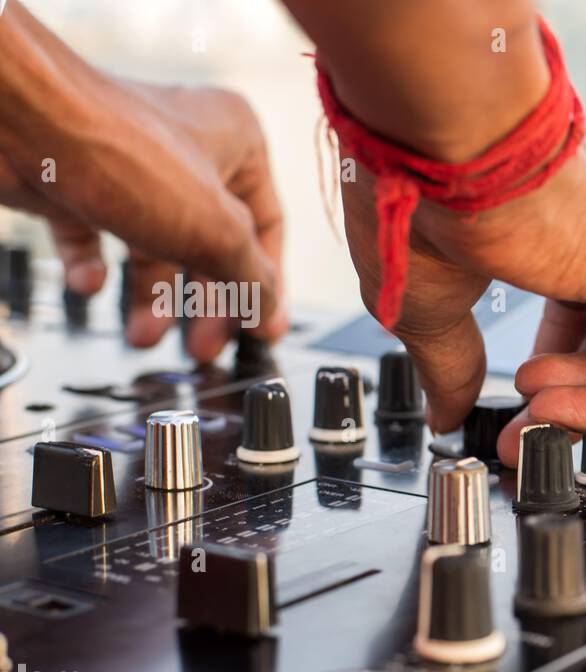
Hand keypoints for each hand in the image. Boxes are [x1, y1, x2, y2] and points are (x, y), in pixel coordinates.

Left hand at [0, 4, 284, 361]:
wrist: (16, 120)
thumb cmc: (117, 151)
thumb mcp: (215, 232)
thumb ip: (252, 279)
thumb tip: (269, 312)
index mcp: (237, 142)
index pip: (268, 228)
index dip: (265, 284)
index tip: (260, 329)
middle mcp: (188, 148)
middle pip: (210, 244)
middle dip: (202, 303)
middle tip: (202, 346)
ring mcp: (130, 164)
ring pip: (153, 246)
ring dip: (148, 297)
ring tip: (142, 334)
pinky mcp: (76, 179)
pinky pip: (94, 236)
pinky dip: (94, 267)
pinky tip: (90, 284)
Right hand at [340, 135, 585, 466]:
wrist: (451, 150)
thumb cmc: (429, 193)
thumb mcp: (434, 299)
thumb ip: (453, 361)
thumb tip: (445, 411)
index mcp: (585, 221)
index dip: (557, 377)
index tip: (513, 410)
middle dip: (571, 400)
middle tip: (518, 430)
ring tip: (529, 411)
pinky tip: (558, 405)